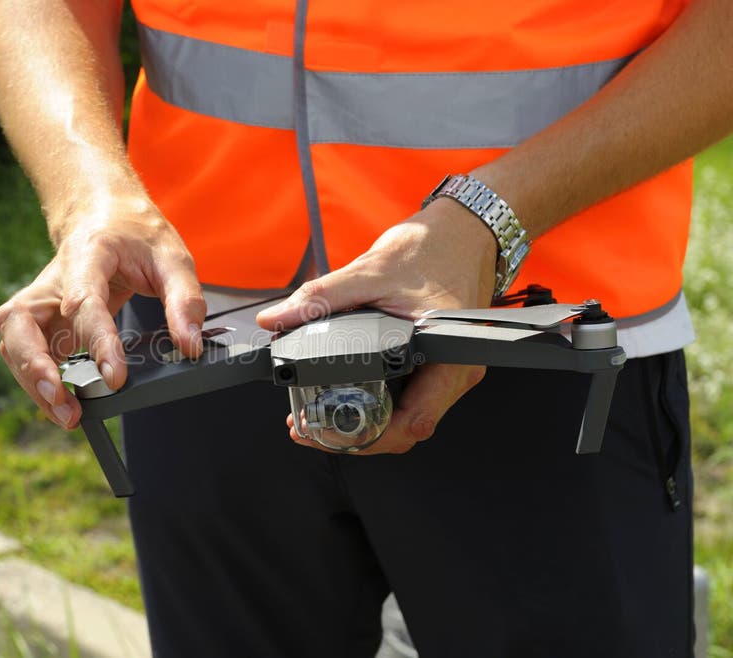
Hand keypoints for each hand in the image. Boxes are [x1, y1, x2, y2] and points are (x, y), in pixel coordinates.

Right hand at [0, 192, 205, 427]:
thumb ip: (184, 301)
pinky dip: (36, 379)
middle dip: (35, 367)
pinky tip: (60, 402)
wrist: (105, 215)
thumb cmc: (136, 234)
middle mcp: (53, 279)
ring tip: (65, 414)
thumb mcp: (172, 257)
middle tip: (65, 402)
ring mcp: (42, 301)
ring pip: (13, 340)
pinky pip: (25, 351)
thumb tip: (189, 346)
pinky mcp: (42, 320)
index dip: (97, 341)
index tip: (114, 377)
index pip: (83, 302)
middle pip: (20, 322)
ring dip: (30, 379)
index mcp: (87, 255)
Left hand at [256, 200, 497, 453]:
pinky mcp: (437, 363)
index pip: (413, 420)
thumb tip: (277, 318)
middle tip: (312, 430)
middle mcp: (455, 370)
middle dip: (359, 436)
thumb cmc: (432, 249)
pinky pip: (409, 397)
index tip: (327, 433)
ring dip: (367, 423)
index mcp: (447, 353)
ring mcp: (447, 369)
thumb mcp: (369, 271)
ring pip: (407, 417)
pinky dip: (378, 402)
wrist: (462, 231)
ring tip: (321, 417)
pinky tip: (347, 394)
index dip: (369, 436)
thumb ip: (321, 297)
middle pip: (408, 428)